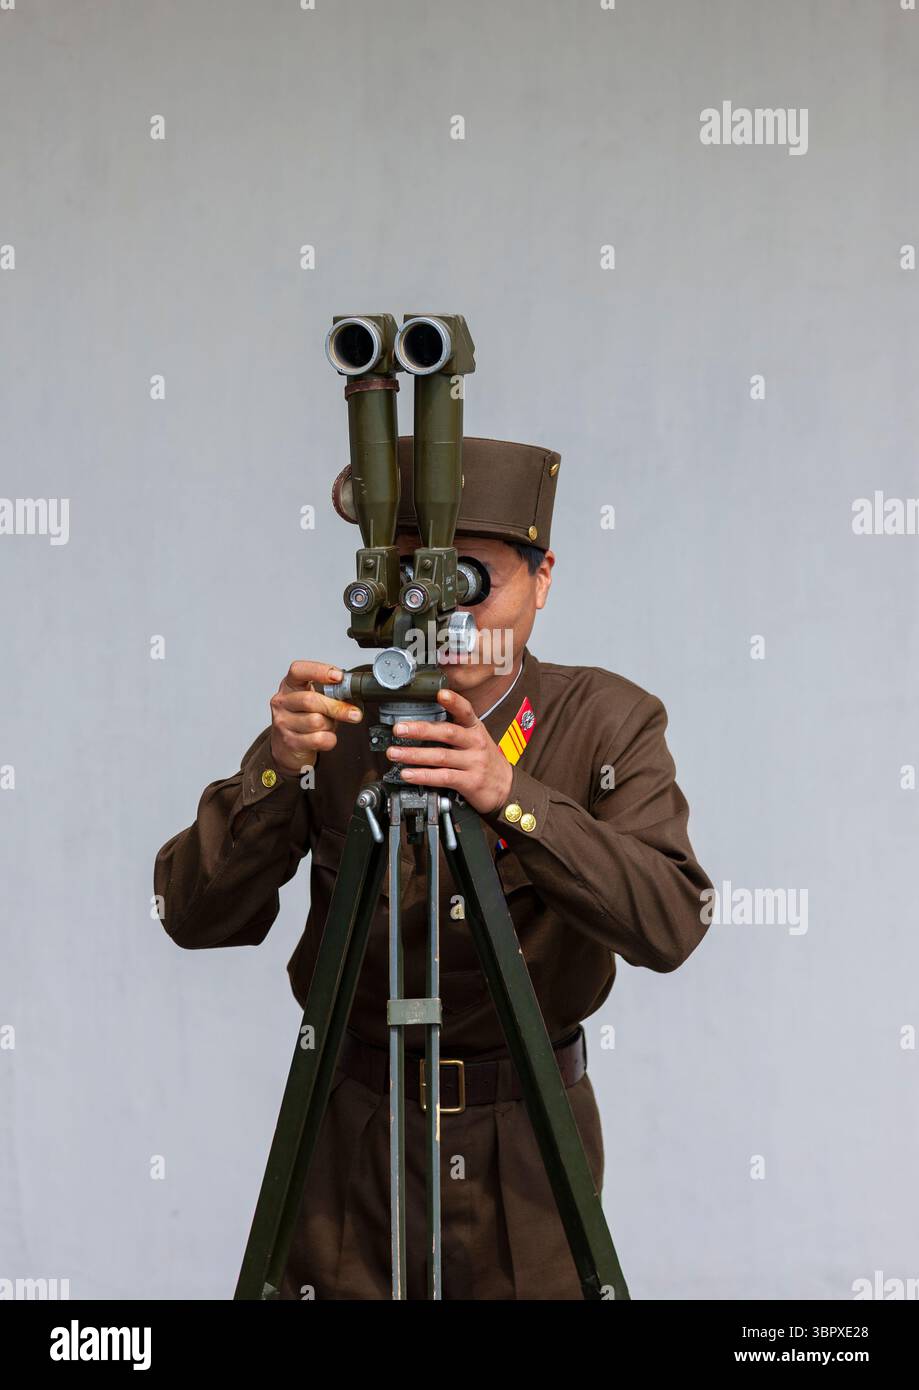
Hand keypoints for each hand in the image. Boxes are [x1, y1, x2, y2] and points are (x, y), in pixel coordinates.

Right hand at [269, 660, 362, 774]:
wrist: (290, 745)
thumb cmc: (306, 717)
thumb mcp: (317, 700)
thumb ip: (331, 693)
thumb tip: (352, 692)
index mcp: (290, 685)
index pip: (298, 671)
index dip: (319, 671)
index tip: (339, 677)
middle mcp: (282, 702)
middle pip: (310, 700)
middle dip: (337, 707)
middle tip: (354, 712)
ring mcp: (283, 722)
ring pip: (316, 721)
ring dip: (330, 725)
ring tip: (328, 726)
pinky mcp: (289, 741)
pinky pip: (318, 739)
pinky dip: (329, 740)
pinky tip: (326, 737)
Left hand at [385, 688, 513, 814]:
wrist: (507, 788)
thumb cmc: (485, 761)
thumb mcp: (476, 739)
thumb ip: (454, 731)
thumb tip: (421, 724)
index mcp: (476, 729)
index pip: (466, 711)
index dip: (453, 701)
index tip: (440, 693)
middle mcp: (476, 743)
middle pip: (447, 733)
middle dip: (420, 730)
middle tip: (399, 729)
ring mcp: (474, 763)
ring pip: (440, 756)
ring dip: (414, 755)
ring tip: (394, 753)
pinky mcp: (470, 782)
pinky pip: (443, 777)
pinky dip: (423, 776)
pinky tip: (408, 774)